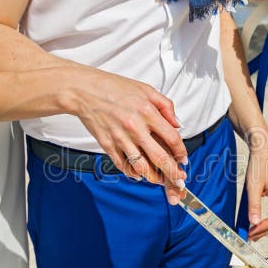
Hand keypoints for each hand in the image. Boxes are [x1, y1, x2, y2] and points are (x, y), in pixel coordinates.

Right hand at [72, 69, 187, 188]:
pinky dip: (132, 173)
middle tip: (179, 180)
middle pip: (160, 157)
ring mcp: (120, 138)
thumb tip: (177, 124)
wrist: (83, 90)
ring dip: (153, 177)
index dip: (180, 152)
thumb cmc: (114, 87)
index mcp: (147, 112)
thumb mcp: (145, 89)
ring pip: (141, 166)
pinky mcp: (107, 144)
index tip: (183, 159)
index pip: (171, 138)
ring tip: (160, 179)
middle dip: (172, 172)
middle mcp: (135, 127)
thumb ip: (165, 106)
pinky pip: (123, 165)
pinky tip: (139, 174)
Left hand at [245, 130, 267, 240]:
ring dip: (264, 226)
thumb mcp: (253, 187)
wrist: (263, 149)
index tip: (249, 234)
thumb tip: (253, 223)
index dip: (261, 229)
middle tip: (250, 238)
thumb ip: (253, 206)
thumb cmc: (259, 165)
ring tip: (252, 233)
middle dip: (263, 231)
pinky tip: (256, 221)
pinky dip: (265, 218)